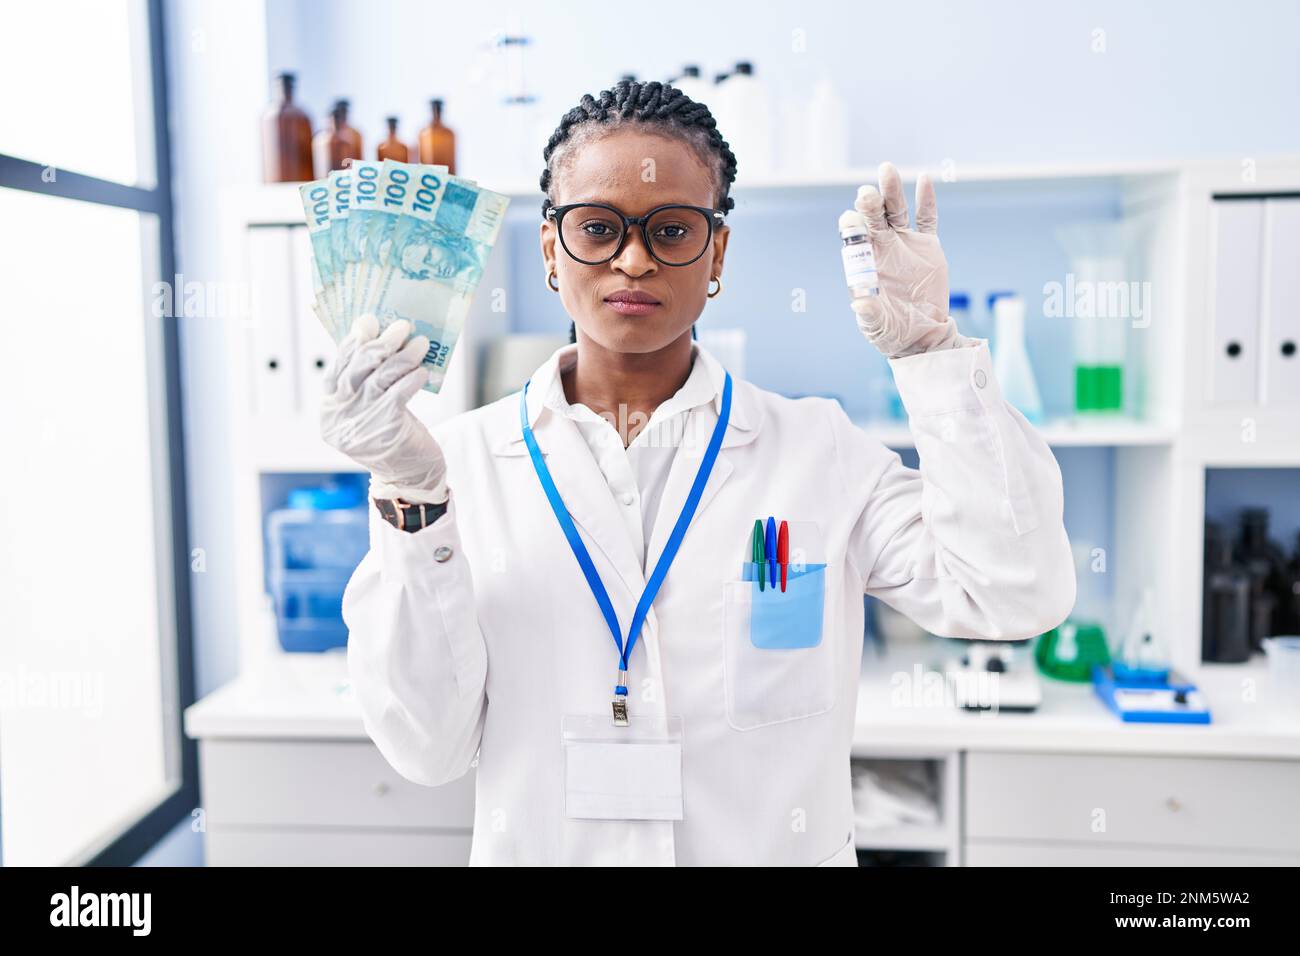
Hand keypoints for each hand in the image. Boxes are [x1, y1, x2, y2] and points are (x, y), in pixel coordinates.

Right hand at [320, 314, 448, 503]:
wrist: (409, 478)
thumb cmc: (392, 437)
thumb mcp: (371, 410)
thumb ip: (367, 382)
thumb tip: (381, 337)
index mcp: (330, 410)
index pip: (335, 369)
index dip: (351, 343)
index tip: (367, 321)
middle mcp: (339, 418)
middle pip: (356, 369)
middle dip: (379, 343)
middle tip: (400, 326)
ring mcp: (360, 425)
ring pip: (379, 379)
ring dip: (402, 356)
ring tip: (420, 343)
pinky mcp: (385, 431)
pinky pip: (398, 395)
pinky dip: (411, 379)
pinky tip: (422, 370)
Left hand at [848, 162, 968, 358]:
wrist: (923, 336)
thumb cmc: (893, 333)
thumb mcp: (879, 328)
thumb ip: (869, 315)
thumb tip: (859, 303)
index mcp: (864, 264)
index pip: (853, 238)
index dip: (851, 227)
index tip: (850, 220)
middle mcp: (881, 248)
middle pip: (872, 218)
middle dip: (869, 204)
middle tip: (866, 192)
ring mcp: (904, 244)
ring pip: (895, 211)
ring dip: (891, 191)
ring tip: (887, 169)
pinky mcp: (927, 246)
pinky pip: (927, 219)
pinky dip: (926, 200)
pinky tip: (925, 180)